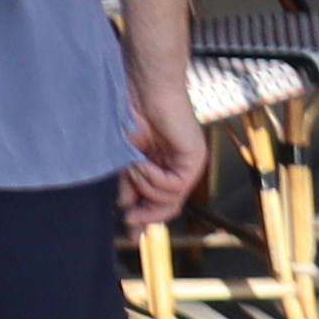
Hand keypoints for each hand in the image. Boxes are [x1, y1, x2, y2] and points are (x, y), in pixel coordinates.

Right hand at [123, 82, 206, 229]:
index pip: (158, 199)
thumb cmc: (127, 110)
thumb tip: (126, 208)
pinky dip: (155, 179)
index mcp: (159, 163)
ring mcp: (187, 164)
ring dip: (145, 186)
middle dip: (148, 215)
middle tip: (130, 221)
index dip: (144, 217)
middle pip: (167, 205)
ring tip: (132, 166)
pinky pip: (175, 186)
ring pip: (169, 199)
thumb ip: (129, 181)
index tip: (130, 232)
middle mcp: (176, 166)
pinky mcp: (195, 159)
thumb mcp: (123, 155)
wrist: (143, 86)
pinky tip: (143, 163)